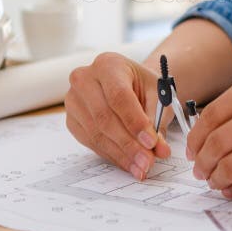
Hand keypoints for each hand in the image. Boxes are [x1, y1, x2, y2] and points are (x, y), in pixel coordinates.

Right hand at [65, 52, 173, 180]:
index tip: (151, 142)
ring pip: (96, 133)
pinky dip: (112, 155)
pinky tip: (128, 162)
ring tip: (141, 166)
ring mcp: (73, 100)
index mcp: (108, 64)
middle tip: (148, 161)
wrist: (128, 85)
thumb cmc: (142, 87)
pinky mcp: (71, 120)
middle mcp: (84, 79)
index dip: (135, 121)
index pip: (118, 95)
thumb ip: (157, 121)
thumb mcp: (157, 96)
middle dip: (129, 144)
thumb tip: (160, 150)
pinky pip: (91, 142)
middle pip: (104, 117)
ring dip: (121, 154)